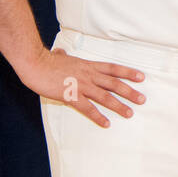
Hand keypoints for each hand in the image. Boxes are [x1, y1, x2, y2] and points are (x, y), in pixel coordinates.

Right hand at [18, 48, 144, 127]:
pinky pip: (88, 108)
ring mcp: (81, 85)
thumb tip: (61, 52)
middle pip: (114, 84)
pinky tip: (106, 123)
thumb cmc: (45, 60)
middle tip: (142, 99)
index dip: (128, 73)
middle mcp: (88, 75)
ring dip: (119, 106)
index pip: (113, 68)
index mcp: (88, 66)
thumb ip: (64, 56)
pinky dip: (98, 116)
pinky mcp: (71, 96)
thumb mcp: (59, 56)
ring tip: (130, 113)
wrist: (35, 63)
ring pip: (105, 97)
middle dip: (130, 92)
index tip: (141, 77)